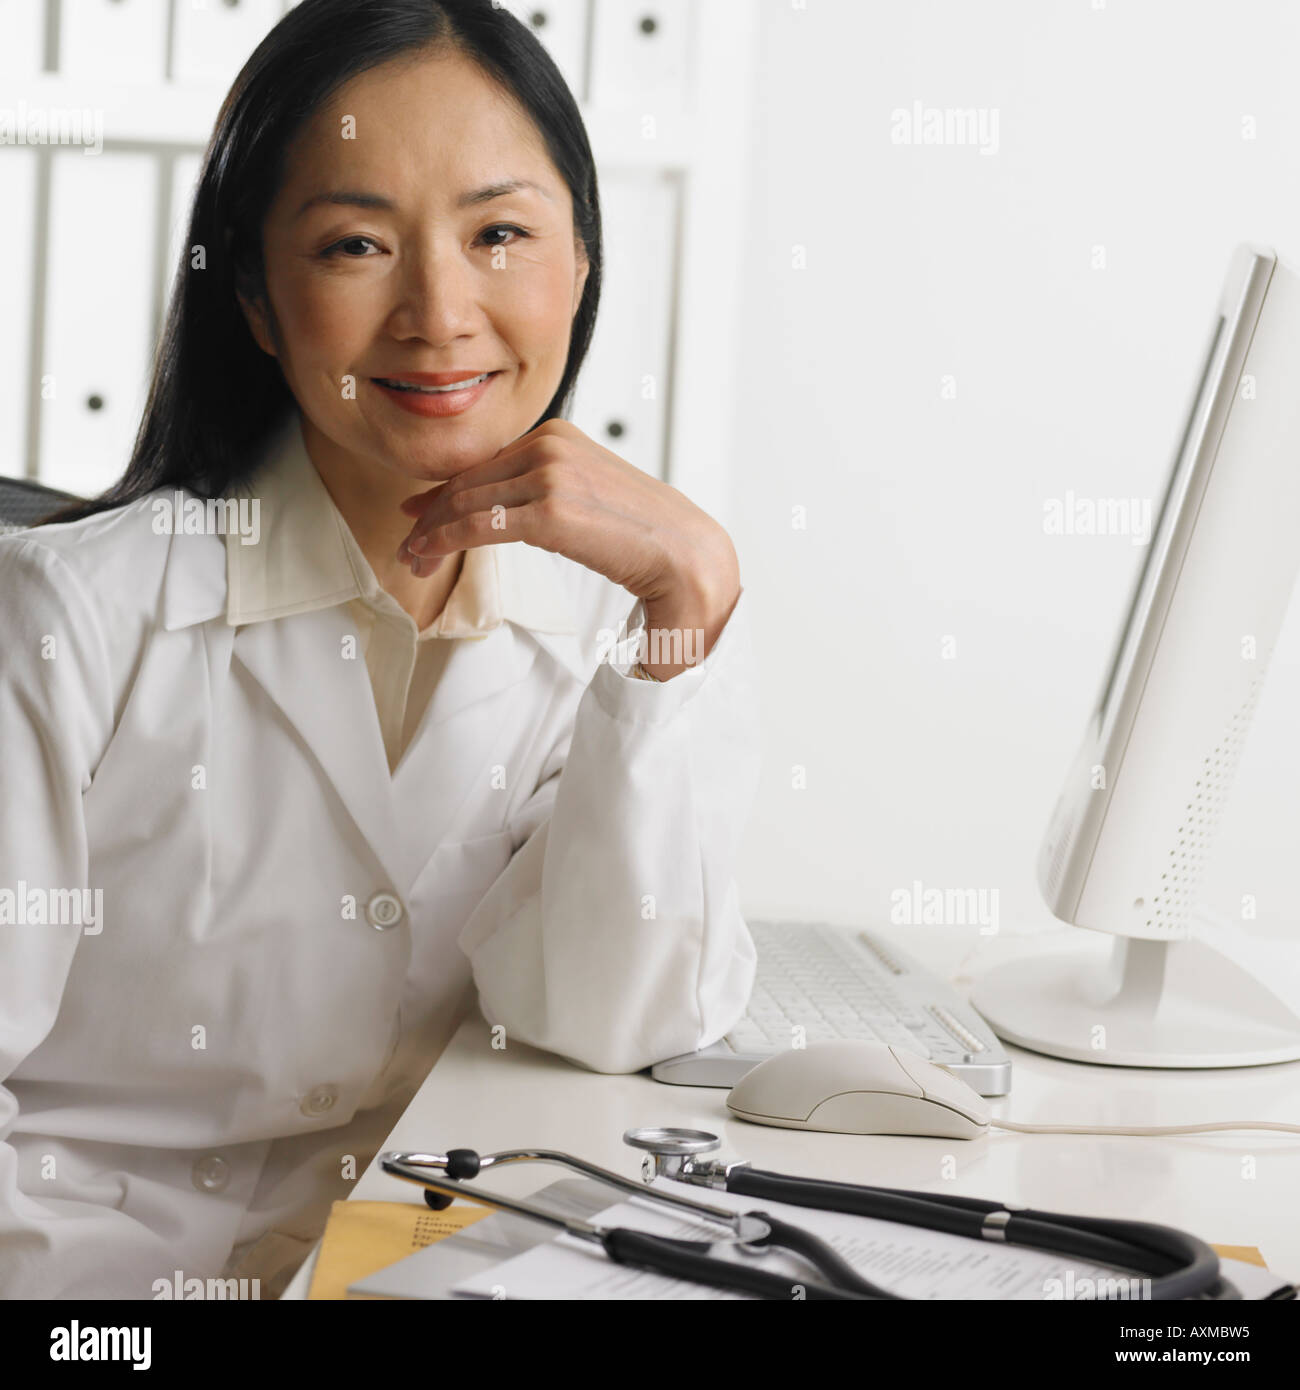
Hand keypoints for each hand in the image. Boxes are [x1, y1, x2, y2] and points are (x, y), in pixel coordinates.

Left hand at [396, 419, 740, 678]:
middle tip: (408, 544)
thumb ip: (544, 491)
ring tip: (413, 560)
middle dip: (429, 516)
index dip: (442, 491)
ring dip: (430, 534)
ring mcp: (550, 476)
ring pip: (467, 503)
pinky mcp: (551, 512)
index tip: (417, 514)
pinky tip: (430, 556)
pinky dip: (445, 540)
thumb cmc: (643, 535)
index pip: (484, 464)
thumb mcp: (586, 496)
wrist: (686, 556)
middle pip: (468, 481)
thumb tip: (503, 507)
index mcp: (558, 436)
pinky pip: (480, 525)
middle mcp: (551, 446)